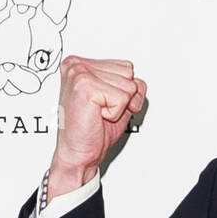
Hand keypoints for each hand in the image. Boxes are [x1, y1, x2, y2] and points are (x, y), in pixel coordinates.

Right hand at [48, 56, 146, 198]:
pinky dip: (115, 113)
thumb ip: (128, 86)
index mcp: (81, 64)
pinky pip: (122, 98)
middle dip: (124, 98)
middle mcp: (78, 65)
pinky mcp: (85, 86)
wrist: (77, 153)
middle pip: (129, 73)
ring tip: (98, 113)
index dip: (126, 91)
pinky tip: (97, 116)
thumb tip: (139, 83)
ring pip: (127, 86)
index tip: (105, 104)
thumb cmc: (92, 131)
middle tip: (102, 111)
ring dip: (118, 106)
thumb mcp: (117, 103)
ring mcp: (79, 73)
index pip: (126, 67)